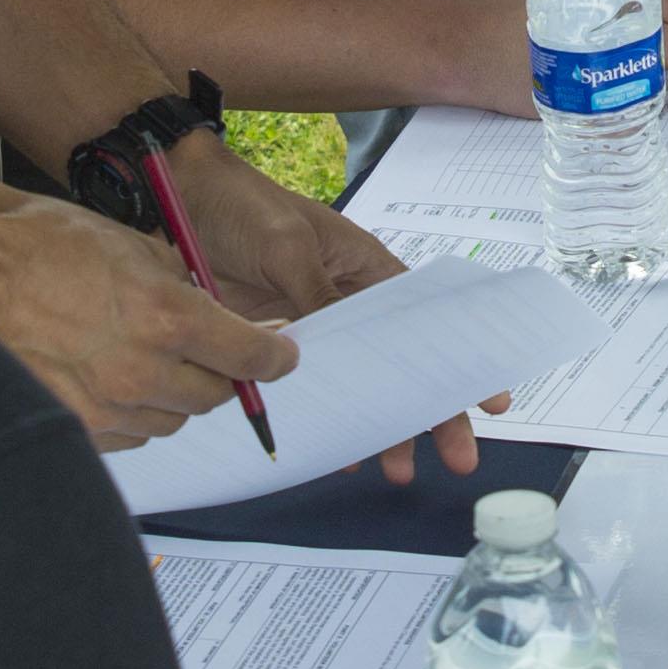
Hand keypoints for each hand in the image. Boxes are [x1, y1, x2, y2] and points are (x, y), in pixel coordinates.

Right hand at [0, 161, 298, 448]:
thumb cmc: (39, 240)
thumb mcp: (131, 244)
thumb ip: (182, 286)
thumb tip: (213, 312)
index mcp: (165, 318)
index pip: (250, 358)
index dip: (274, 358)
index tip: (281, 355)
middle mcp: (139, 372)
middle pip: (214, 396)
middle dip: (221, 374)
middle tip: (213, 352)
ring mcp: (103, 409)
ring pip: (169, 419)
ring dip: (172, 393)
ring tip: (144, 356)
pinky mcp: (72, 428)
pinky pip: (126, 434)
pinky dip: (130, 412)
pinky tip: (109, 378)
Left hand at [165, 140, 479, 485]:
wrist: (177, 199)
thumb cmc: (243, 204)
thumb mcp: (287, 247)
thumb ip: (317, 299)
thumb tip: (342, 352)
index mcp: (364, 269)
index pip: (424, 322)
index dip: (458, 360)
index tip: (490, 398)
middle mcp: (345, 303)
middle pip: (398, 365)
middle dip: (430, 412)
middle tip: (456, 459)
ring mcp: (308, 328)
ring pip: (356, 386)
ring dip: (377, 427)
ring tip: (397, 469)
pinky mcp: (268, 346)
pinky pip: (304, 390)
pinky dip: (322, 419)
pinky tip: (335, 450)